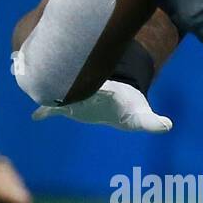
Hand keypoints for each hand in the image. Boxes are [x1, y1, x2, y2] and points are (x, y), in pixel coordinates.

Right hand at [31, 79, 171, 132]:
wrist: (116, 105)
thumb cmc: (129, 107)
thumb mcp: (140, 115)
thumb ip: (152, 121)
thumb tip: (167, 125)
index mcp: (104, 91)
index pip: (97, 87)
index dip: (95, 87)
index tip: (92, 89)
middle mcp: (86, 91)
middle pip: (73, 85)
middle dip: (65, 83)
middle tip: (51, 77)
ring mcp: (76, 98)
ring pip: (59, 93)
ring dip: (49, 92)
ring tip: (35, 88)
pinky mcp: (68, 108)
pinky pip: (52, 108)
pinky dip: (44, 112)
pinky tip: (35, 117)